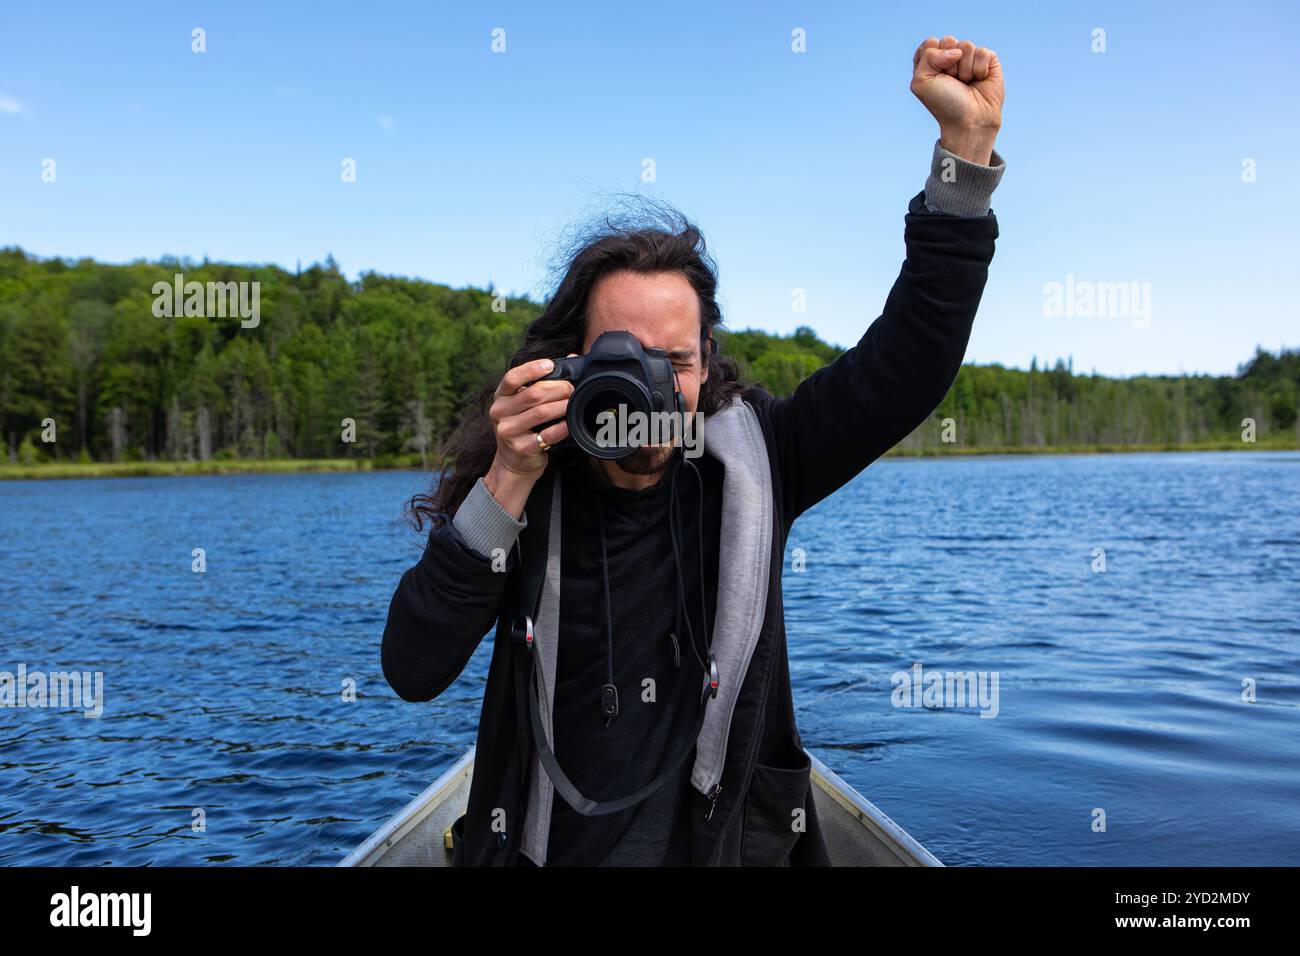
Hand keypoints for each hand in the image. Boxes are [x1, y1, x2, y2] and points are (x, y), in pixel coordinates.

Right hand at [482, 357, 573, 517]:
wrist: (514, 462)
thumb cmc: (522, 427)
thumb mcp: (522, 405)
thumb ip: (540, 383)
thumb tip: (570, 359)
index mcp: (500, 397)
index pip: (512, 378)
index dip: (532, 369)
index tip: (550, 365)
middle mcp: (500, 413)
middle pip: (532, 394)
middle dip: (556, 388)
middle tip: (571, 388)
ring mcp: (509, 431)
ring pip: (540, 413)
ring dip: (561, 405)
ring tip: (572, 402)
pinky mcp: (521, 448)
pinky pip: (546, 435)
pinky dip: (561, 427)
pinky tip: (569, 423)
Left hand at [910, 35, 1003, 164]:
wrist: (969, 121)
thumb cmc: (944, 104)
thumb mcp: (921, 82)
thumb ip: (927, 57)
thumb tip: (956, 50)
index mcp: (931, 61)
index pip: (930, 42)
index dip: (932, 59)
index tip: (936, 78)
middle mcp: (950, 57)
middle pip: (948, 40)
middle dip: (949, 64)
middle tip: (952, 81)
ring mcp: (969, 58)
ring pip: (966, 45)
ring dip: (964, 69)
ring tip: (966, 83)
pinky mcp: (988, 60)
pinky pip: (982, 52)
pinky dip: (979, 69)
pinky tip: (979, 80)